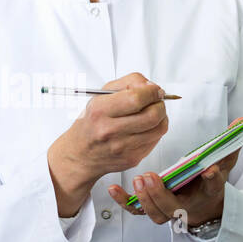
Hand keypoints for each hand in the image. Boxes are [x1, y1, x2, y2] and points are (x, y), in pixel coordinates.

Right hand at [47, 72, 168, 216]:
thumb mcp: (101, 95)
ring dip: (161, 117)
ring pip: (159, 128)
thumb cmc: (91, 123)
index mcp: (100, 111)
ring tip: (152, 113)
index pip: (136, 98)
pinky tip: (145, 127)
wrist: (80, 154)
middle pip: (152, 115)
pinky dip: (155, 131)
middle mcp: (110, 130)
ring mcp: (122, 147)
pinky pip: (155, 141)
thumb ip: (128, 83)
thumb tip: (150, 86)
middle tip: (156, 101)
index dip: (152, 91)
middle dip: (160, 104)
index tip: (155, 90)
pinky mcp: (132, 158)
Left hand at [107, 149, 239, 230]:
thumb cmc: (208, 183)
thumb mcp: (223, 164)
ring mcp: (166, 209)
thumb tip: (242, 122)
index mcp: (206, 193)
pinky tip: (113, 189)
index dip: (212, 179)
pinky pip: (137, 210)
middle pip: (172, 207)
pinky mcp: (152, 208)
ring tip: (137, 180)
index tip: (210, 170)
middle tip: (151, 178)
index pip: (212, 187)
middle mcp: (185, 206)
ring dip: (144, 199)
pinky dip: (125, 202)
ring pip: (154, 213)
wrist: (201, 207)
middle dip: (161, 195)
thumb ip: (229, 144)